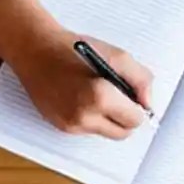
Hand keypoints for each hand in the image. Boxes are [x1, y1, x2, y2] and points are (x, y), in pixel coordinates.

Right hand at [8, 30, 152, 139]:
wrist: (36, 53)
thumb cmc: (73, 50)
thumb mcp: (117, 55)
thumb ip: (141, 80)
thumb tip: (147, 103)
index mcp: (100, 97)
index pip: (135, 120)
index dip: (138, 107)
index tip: (132, 95)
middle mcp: (84, 117)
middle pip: (121, 134)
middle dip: (125, 118)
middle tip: (119, 97)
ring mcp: (70, 124)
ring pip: (104, 132)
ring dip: (107, 118)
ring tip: (97, 94)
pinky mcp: (60, 126)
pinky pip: (87, 129)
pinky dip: (91, 117)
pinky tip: (81, 98)